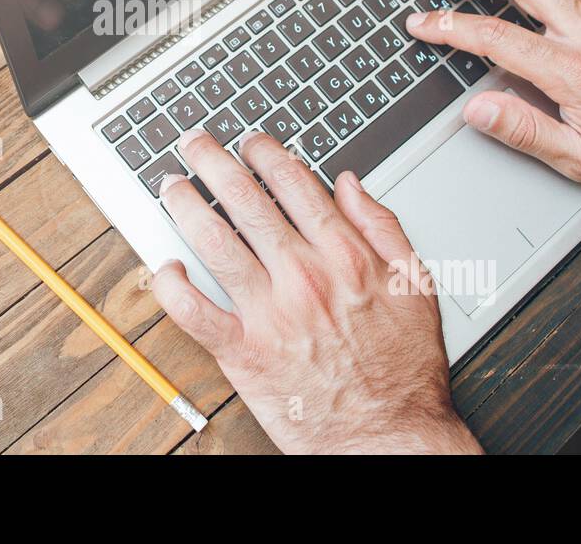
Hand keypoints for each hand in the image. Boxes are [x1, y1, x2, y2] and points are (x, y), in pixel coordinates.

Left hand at [152, 128, 481, 454]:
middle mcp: (304, 277)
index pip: (294, 184)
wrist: (393, 437)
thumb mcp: (417, 286)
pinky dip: (170, 286)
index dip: (265, 153)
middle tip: (194, 145)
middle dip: (213, 163)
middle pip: (246, 201)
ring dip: (185, 206)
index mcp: (346, 256)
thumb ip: (383, 228)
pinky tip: (163, 268)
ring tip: (171, 186)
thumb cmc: (405, 370)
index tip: (250, 142)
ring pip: (213, 242)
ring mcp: (271, 314)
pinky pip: (193, 312)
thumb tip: (349, 183)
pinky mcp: (245, 353)